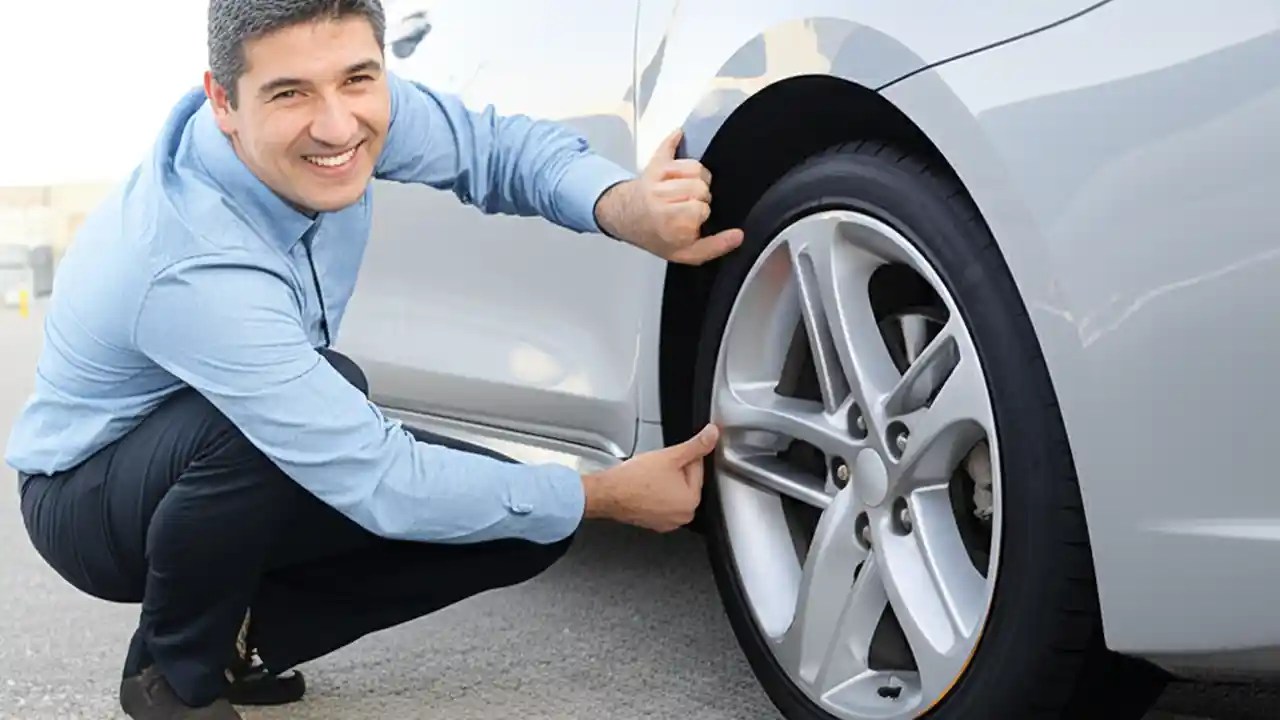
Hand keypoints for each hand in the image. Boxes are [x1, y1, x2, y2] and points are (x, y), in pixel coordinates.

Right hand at [581, 423, 719, 532]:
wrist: (608, 494)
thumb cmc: (634, 480)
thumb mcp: (670, 456)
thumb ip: (696, 445)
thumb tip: (712, 435)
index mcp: (692, 501)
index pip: (697, 468)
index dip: (682, 457)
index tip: (668, 456)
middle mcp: (682, 516)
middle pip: (685, 482)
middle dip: (674, 471)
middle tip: (656, 467)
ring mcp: (667, 521)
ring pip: (671, 491)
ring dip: (664, 481)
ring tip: (648, 477)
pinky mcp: (652, 522)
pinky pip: (660, 502)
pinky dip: (654, 493)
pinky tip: (643, 486)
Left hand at [595, 129, 743, 264]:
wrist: (627, 219)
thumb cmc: (657, 235)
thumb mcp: (685, 254)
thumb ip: (714, 248)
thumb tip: (738, 236)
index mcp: (669, 221)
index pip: (702, 208)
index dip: (702, 213)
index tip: (694, 221)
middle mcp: (661, 197)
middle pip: (701, 187)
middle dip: (702, 196)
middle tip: (690, 205)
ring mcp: (657, 178)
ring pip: (694, 168)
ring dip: (697, 177)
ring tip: (689, 189)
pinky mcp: (654, 163)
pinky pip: (669, 147)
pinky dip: (675, 141)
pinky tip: (680, 135)